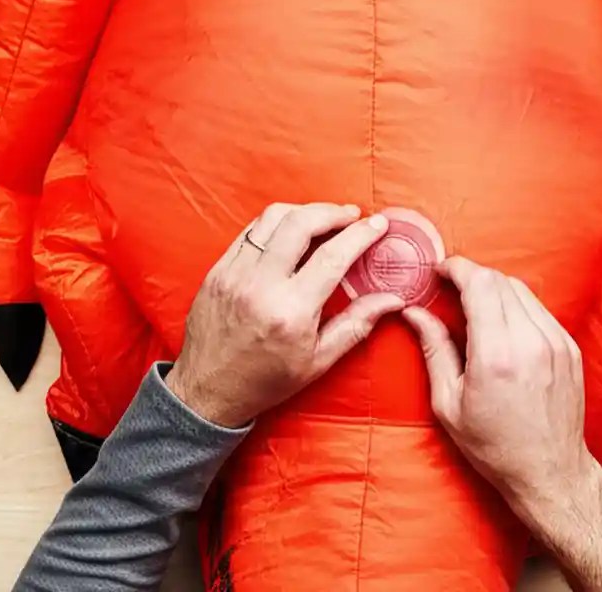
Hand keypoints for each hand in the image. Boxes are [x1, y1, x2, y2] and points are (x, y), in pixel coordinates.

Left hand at [167, 203, 403, 427]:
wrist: (208, 390)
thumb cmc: (266, 380)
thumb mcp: (318, 361)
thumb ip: (357, 324)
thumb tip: (392, 299)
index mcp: (290, 312)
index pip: (332, 257)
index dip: (360, 235)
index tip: (378, 224)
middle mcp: (260, 286)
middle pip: (300, 223)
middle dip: (332, 212)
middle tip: (351, 216)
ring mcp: (235, 274)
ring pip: (271, 218)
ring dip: (303, 211)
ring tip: (323, 220)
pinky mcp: (218, 270)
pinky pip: (249, 231)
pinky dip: (275, 224)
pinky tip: (290, 232)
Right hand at [407, 257, 601, 591]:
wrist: (549, 471)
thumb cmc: (494, 446)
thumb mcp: (448, 404)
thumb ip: (434, 349)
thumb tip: (414, 312)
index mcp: (496, 355)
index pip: (479, 283)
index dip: (456, 268)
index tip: (439, 271)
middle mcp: (530, 342)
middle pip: (500, 280)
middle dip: (471, 276)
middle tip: (450, 289)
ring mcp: (556, 343)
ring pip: (521, 290)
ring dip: (494, 289)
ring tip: (474, 307)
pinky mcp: (570, 348)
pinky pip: (539, 309)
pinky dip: (516, 306)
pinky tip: (501, 326)